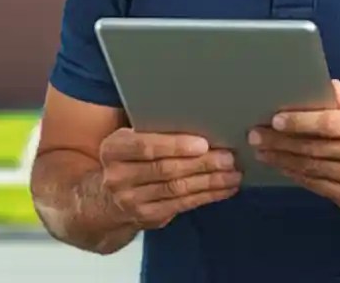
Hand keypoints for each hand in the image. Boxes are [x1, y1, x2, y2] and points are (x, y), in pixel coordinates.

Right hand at [98, 128, 241, 229]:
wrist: (106, 201)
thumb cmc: (128, 161)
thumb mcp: (128, 142)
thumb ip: (151, 133)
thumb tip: (198, 121)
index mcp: (113, 149)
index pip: (145, 146)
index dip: (175, 145)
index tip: (203, 143)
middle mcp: (118, 177)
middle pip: (166, 169)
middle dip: (202, 163)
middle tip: (228, 157)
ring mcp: (131, 200)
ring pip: (178, 189)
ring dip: (210, 181)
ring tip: (233, 173)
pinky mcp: (148, 217)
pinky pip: (183, 205)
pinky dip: (207, 196)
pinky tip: (224, 188)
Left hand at [249, 80, 339, 213]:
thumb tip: (322, 84)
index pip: (331, 124)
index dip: (300, 122)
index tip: (275, 120)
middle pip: (316, 148)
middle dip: (281, 142)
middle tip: (255, 135)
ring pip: (312, 169)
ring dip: (282, 160)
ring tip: (261, 150)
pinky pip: (317, 186)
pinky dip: (295, 175)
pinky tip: (280, 166)